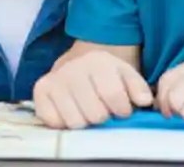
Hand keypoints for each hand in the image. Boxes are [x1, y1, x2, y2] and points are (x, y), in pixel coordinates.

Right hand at [33, 50, 152, 128]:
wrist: (77, 65)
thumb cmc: (105, 76)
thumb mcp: (126, 75)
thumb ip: (138, 87)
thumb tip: (144, 101)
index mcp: (97, 61)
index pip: (114, 96)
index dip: (122, 109)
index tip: (121, 109)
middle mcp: (73, 68)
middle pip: (95, 114)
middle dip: (102, 116)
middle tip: (101, 109)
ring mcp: (54, 80)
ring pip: (75, 122)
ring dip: (84, 121)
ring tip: (86, 110)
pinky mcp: (39, 92)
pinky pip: (54, 122)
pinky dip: (64, 122)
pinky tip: (70, 111)